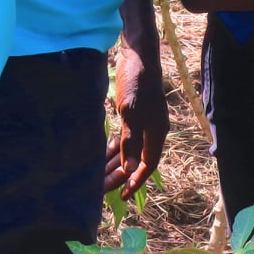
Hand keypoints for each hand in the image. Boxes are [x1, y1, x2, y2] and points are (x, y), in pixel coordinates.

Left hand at [105, 45, 168, 198]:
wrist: (137, 56)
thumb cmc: (137, 84)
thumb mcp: (132, 113)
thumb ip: (131, 142)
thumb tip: (131, 169)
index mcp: (156, 133)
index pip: (147, 165)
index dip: (135, 182)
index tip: (122, 197)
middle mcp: (151, 131)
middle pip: (136, 160)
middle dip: (119, 176)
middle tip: (100, 191)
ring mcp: (141, 122)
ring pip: (128, 150)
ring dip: (114, 163)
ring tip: (97, 179)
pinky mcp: (131, 113)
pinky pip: (123, 138)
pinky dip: (113, 149)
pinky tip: (101, 156)